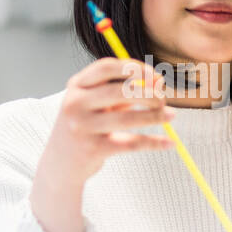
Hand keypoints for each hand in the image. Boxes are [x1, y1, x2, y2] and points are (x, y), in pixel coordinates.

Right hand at [36, 57, 174, 193]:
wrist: (61, 164)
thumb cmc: (85, 126)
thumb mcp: (96, 103)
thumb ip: (123, 90)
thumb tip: (158, 80)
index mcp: (76, 86)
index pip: (106, 67)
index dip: (135, 68)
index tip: (155, 75)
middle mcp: (75, 104)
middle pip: (120, 91)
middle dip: (149, 93)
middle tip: (163, 99)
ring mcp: (82, 127)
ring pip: (128, 119)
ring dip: (155, 116)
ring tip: (171, 116)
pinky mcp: (92, 150)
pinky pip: (131, 144)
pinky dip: (153, 143)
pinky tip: (169, 142)